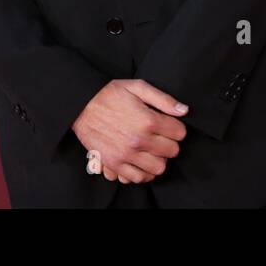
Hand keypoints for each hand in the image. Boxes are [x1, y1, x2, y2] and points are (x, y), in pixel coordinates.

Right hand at [71, 79, 188, 183]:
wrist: (81, 104)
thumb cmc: (110, 94)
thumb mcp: (138, 87)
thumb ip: (163, 99)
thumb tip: (184, 110)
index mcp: (147, 120)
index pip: (180, 133)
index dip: (176, 128)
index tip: (169, 125)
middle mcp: (138, 140)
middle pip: (171, 151)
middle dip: (170, 143)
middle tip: (161, 137)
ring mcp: (126, 154)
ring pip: (158, 168)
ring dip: (159, 159)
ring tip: (152, 150)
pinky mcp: (114, 163)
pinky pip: (138, 178)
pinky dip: (143, 172)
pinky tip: (141, 161)